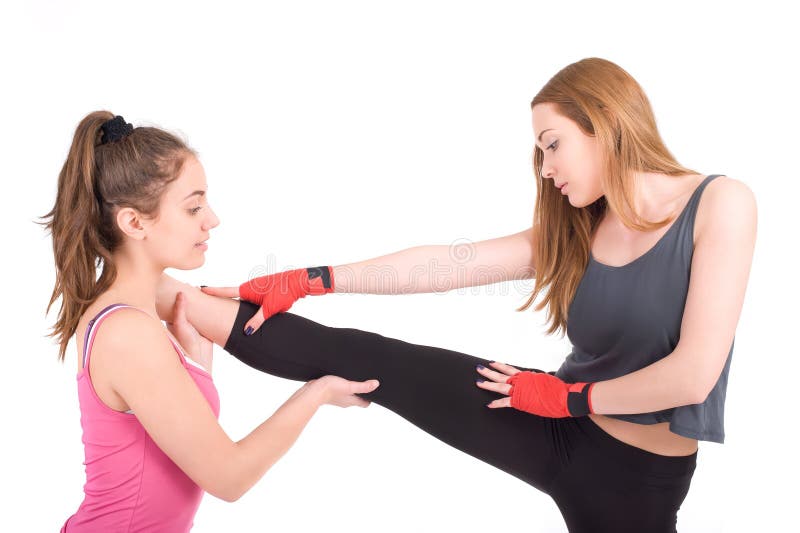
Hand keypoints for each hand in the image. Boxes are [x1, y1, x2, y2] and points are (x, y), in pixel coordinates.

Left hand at [165, 292, 213, 369]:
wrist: (200, 357)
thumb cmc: (185, 343)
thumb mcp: (180, 324)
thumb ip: (180, 309)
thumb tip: (180, 293)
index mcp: (173, 320)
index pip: (173, 304)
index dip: (175, 295)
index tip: (178, 285)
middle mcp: (184, 320)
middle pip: (186, 304)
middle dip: (189, 296)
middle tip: (191, 285)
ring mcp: (195, 323)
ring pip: (197, 308)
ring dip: (200, 301)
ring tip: (201, 290)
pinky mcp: (206, 326)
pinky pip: (207, 314)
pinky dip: (209, 307)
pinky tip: (211, 300)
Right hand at [200, 266, 333, 335]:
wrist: (300, 281)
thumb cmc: (285, 291)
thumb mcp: (270, 308)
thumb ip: (257, 321)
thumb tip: (246, 331)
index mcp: (247, 290)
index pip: (225, 292)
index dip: (212, 292)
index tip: (199, 289)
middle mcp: (250, 287)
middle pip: (232, 297)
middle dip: (221, 299)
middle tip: (206, 299)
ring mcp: (258, 288)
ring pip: (244, 300)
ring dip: (238, 304)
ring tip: (228, 309)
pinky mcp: (265, 291)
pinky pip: (253, 300)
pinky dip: (250, 305)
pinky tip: (254, 311)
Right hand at [308, 375, 379, 407]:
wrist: (312, 391)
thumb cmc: (330, 389)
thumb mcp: (349, 386)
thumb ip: (362, 386)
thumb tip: (376, 384)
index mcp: (352, 402)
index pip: (365, 403)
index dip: (370, 398)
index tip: (373, 391)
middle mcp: (345, 402)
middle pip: (357, 399)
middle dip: (362, 393)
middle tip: (365, 383)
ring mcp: (337, 399)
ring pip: (348, 395)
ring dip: (351, 390)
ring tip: (354, 380)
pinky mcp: (330, 394)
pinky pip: (339, 392)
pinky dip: (342, 387)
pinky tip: (341, 380)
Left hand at [475, 361, 593, 417]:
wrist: (563, 396)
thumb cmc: (557, 389)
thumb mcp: (543, 379)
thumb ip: (535, 379)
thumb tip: (532, 379)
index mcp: (526, 375)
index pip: (510, 369)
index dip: (500, 366)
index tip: (492, 363)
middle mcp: (521, 380)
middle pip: (501, 375)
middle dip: (489, 372)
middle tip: (479, 368)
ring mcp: (519, 390)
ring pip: (500, 386)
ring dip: (488, 383)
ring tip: (478, 381)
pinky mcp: (521, 401)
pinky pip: (505, 402)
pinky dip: (496, 403)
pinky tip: (488, 404)